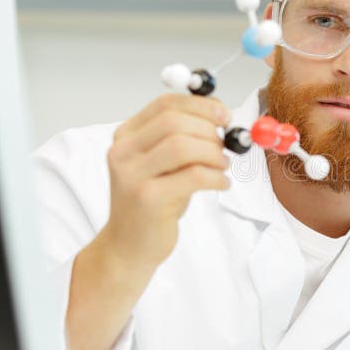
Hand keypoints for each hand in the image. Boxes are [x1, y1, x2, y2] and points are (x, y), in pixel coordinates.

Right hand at [104, 93, 231, 268]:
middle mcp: (123, 152)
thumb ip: (184, 138)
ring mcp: (132, 176)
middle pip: (174, 122)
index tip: (225, 114)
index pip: (166, 104)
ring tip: (222, 166)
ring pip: (182, 146)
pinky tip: (221, 183)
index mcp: (127, 136)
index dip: (201, 105)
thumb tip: (221, 116)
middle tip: (226, 145)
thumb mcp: (164, 164)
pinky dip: (216, 177)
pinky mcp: (148, 199)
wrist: (129, 245)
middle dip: (209, 130)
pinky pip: (193, 176)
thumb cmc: (154, 201)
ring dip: (213, 153)